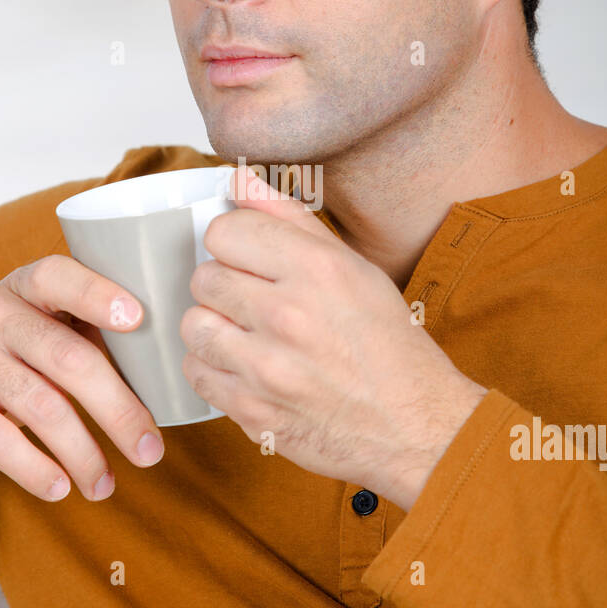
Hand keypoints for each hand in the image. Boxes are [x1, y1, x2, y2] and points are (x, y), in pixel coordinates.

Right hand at [0, 256, 163, 500]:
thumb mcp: (32, 330)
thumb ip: (84, 336)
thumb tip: (165, 372)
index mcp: (24, 286)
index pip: (59, 276)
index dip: (99, 294)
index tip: (140, 319)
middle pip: (68, 358)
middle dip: (119, 410)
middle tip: (151, 452)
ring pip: (41, 406)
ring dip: (83, 453)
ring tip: (105, 486)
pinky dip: (36, 469)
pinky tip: (60, 488)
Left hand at [180, 167, 486, 508]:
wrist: (413, 427)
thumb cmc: (387, 345)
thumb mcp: (354, 268)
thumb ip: (289, 218)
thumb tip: (238, 180)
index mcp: (317, 269)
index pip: (225, 230)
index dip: (233, 241)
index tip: (249, 258)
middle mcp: (289, 315)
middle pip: (203, 277)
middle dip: (224, 286)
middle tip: (254, 301)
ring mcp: (268, 369)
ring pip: (193, 325)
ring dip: (214, 328)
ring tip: (246, 336)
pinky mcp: (254, 411)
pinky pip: (198, 374)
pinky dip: (214, 370)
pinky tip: (245, 368)